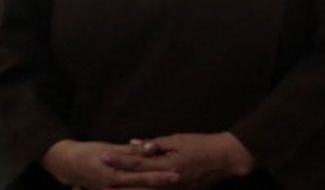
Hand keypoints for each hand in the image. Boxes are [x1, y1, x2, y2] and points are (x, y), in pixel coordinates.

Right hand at [41, 140, 178, 188]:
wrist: (66, 164)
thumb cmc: (88, 153)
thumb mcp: (109, 149)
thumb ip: (131, 151)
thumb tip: (150, 147)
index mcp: (114, 175)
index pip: (142, 176)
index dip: (159, 176)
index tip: (176, 175)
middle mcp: (113, 187)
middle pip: (141, 189)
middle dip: (160, 187)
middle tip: (179, 181)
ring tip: (173, 186)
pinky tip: (153, 189)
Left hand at [115, 133, 253, 188]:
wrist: (225, 159)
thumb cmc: (201, 145)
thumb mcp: (177, 140)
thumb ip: (156, 145)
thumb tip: (134, 144)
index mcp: (166, 164)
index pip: (137, 162)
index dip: (120, 160)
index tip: (103, 157)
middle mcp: (167, 181)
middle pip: (137, 184)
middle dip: (118, 185)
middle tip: (100, 185)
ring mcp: (173, 189)